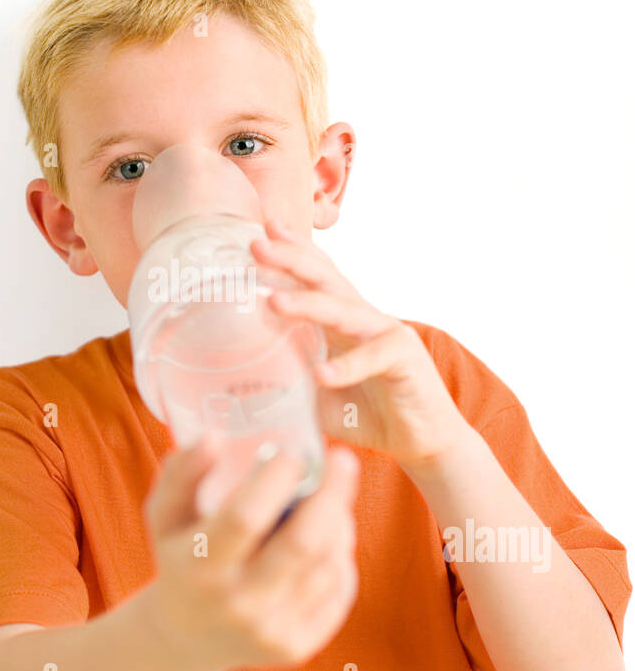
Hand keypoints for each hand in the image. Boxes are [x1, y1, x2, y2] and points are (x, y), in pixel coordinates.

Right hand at [143, 431, 359, 670]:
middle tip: (344, 459)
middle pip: (302, 544)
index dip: (274, 480)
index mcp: (198, 568)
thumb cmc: (180, 557)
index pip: (244, 519)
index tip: (291, 452)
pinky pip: (338, 591)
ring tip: (332, 498)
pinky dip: (341, 556)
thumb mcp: (164, 514)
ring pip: (327, 564)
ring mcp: (270, 631)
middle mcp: (236, 605)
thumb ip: (183, 472)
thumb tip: (216, 438)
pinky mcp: (296, 648)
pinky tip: (330, 536)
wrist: (185, 639)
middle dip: (332, 494)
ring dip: (339, 521)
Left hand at [250, 217, 469, 470]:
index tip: (261, 229)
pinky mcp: (405, 359)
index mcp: (341, 320)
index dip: (292, 251)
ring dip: (308, 304)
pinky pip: (373, 357)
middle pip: (325, 279)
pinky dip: (347, 367)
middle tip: (256, 245)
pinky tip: (323, 375)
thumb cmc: (367, 414)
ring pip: (343, 311)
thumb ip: (293, 378)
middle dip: (290, 259)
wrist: (421, 442)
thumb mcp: (318, 394)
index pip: (316, 276)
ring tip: (274, 302)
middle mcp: (362, 318)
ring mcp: (386, 333)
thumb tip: (248, 376)